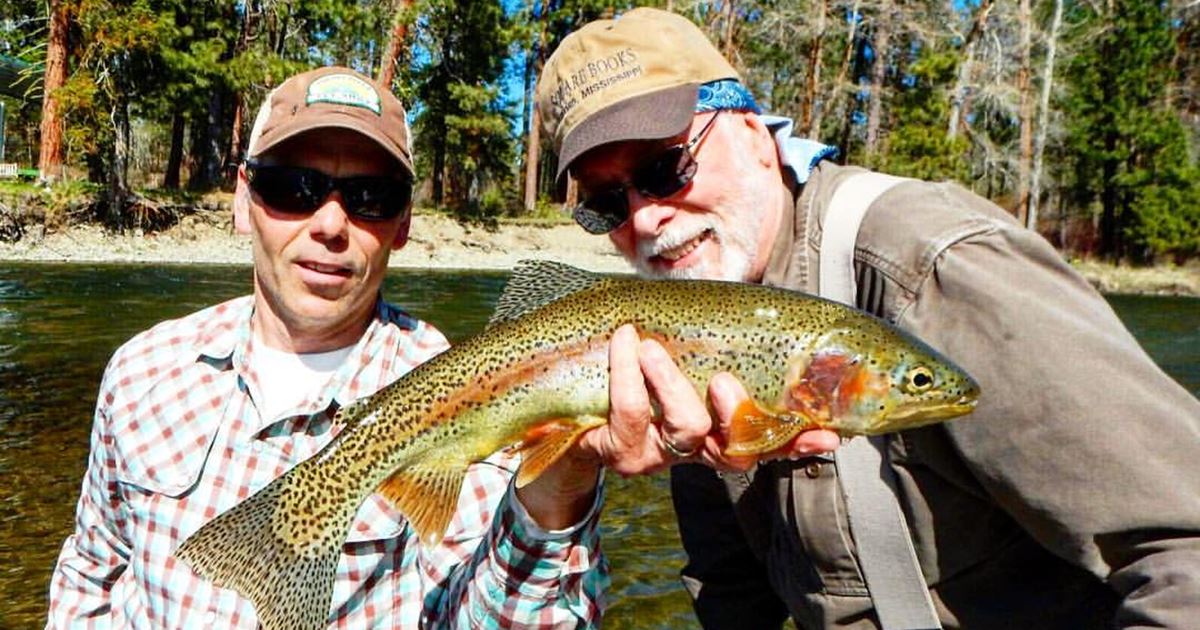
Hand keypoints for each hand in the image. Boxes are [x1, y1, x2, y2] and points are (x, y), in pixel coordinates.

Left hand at [581, 324, 840, 473]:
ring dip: (671, 385)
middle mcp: (696, 449)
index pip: (769, 442)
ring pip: (685, 429)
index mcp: (719, 429)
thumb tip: (749, 305)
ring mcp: (661, 454)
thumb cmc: (634, 377)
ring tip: (651, 349)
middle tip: (723, 381)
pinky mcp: (623, 450)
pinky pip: (631, 411)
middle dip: (735, 414)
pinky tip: (624, 340)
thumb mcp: (675, 362)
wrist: (568, 418)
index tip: (828, 434)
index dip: (797, 441)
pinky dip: (626, 372)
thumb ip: (708, 346)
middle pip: (733, 449)